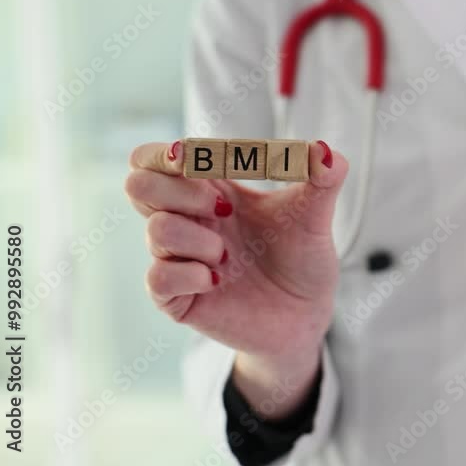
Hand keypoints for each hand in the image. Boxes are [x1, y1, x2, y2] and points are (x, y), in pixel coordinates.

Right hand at [124, 140, 347, 412]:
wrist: (306, 314)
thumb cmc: (303, 258)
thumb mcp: (316, 214)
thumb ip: (323, 177)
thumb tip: (327, 150)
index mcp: (212, 189)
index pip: (159, 157)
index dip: (167, 152)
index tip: (195, 159)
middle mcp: (188, 220)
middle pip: (138, 183)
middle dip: (179, 190)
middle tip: (222, 208)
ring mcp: (178, 259)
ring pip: (156, 230)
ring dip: (200, 239)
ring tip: (230, 256)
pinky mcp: (178, 298)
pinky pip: (158, 278)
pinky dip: (190, 275)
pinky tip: (216, 280)